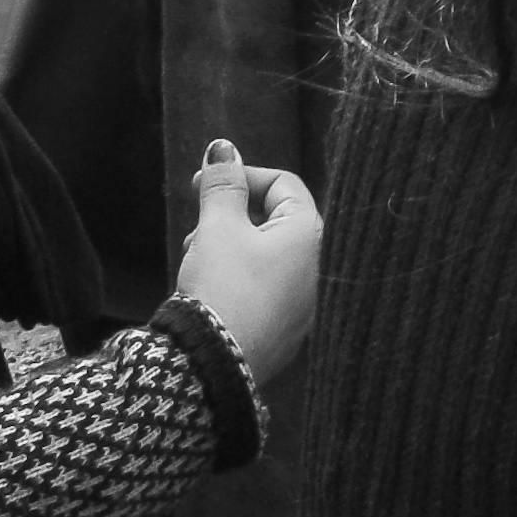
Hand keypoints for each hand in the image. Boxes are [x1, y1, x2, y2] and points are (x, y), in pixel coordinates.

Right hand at [175, 138, 319, 387]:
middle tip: (197, 228)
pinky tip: (210, 292)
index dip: (240, 176)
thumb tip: (223, 147)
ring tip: (197, 260)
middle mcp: (318, 266)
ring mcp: (305, 302)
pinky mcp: (284, 331)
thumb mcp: (217, 227)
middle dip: (230, 217)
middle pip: (274, 220)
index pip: (282, 184)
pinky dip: (238, 280)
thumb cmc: (222, 287)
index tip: (200, 183)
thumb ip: (222, 184)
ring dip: (230, 249)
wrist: (214, 368)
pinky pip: (264, 289)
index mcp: (311, 234)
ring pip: (266, 256)